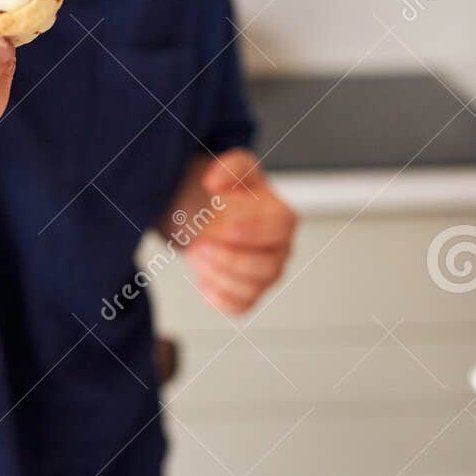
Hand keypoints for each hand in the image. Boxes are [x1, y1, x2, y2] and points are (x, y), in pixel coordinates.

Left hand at [180, 148, 296, 316]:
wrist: (204, 214)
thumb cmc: (223, 194)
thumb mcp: (227, 169)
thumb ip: (227, 168)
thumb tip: (214, 181)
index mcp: (281, 216)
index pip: (280, 227)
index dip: (251, 229)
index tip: (222, 227)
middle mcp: (279, 249)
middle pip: (268, 267)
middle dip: (229, 258)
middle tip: (200, 243)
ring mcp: (265, 274)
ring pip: (252, 289)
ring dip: (217, 274)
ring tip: (195, 253)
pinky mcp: (247, 293)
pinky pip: (239, 307)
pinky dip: (217, 296)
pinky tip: (202, 278)